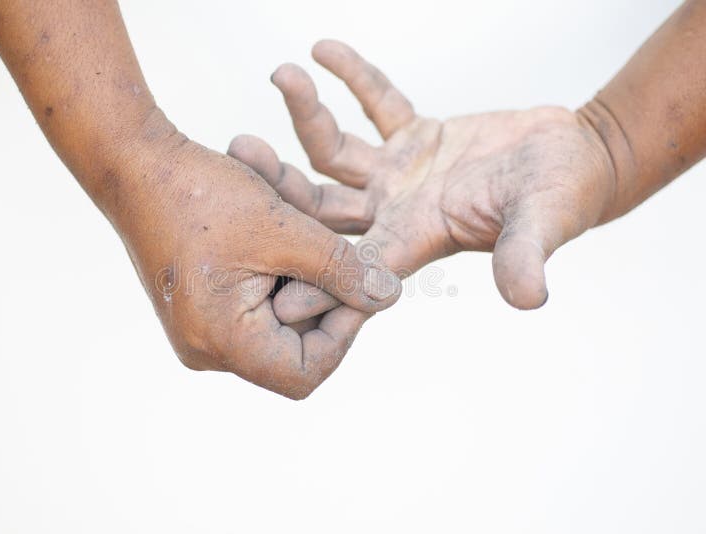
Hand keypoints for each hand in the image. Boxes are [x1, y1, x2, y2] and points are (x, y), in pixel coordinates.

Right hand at [110, 110, 400, 398]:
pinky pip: (255, 308)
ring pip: (278, 324)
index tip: (359, 288)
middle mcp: (207, 349)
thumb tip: (389, 296)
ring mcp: (200, 331)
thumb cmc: (201, 195)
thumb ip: (342, 269)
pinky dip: (280, 276)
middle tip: (341, 259)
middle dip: (325, 302)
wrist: (136, 167)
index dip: (344, 334)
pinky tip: (283, 237)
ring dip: (304, 283)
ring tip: (307, 236)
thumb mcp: (284, 231)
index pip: (305, 373)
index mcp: (223, 341)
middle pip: (293, 351)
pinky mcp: (200, 310)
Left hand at [229, 40, 615, 323]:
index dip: (311, 274)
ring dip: (307, 116)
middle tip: (242, 153)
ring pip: (334, 151)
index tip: (261, 276)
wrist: (574, 158)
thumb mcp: (543, 222)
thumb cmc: (562, 196)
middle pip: (320, 205)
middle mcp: (395, 209)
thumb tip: (530, 297)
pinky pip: (374, 102)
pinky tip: (324, 50)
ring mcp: (399, 172)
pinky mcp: (413, 135)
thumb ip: (526, 254)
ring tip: (283, 74)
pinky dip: (353, 77)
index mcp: (414, 238)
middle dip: (281, 183)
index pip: (353, 263)